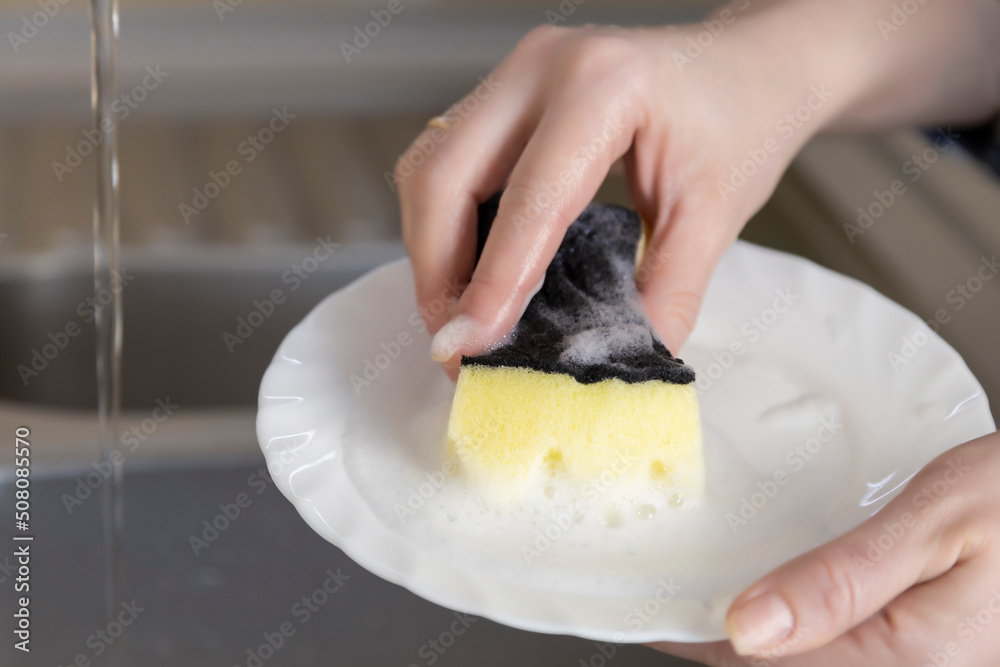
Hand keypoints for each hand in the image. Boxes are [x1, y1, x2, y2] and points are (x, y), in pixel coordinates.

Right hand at [396, 17, 846, 374]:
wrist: (750, 65)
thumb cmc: (743, 121)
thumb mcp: (715, 217)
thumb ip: (664, 296)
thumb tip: (611, 363)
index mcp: (603, 86)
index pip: (528, 201)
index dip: (493, 283)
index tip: (471, 347)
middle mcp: (541, 67)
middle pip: (441, 175)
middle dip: (437, 271)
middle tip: (457, 341)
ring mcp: (515, 73)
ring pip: (429, 168)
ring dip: (433, 251)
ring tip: (462, 314)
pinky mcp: (505, 92)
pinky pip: (447, 161)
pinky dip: (447, 226)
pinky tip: (471, 270)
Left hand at [651, 430, 999, 665]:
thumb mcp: (935, 523)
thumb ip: (839, 582)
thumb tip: (748, 628)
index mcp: (905, 660)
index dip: (699, 646)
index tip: (655, 619)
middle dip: (726, 652)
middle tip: (673, 612)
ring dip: (760, 650)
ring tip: (710, 612)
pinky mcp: (927, 658)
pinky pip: (846, 660)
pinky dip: (805, 640)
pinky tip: (783, 612)